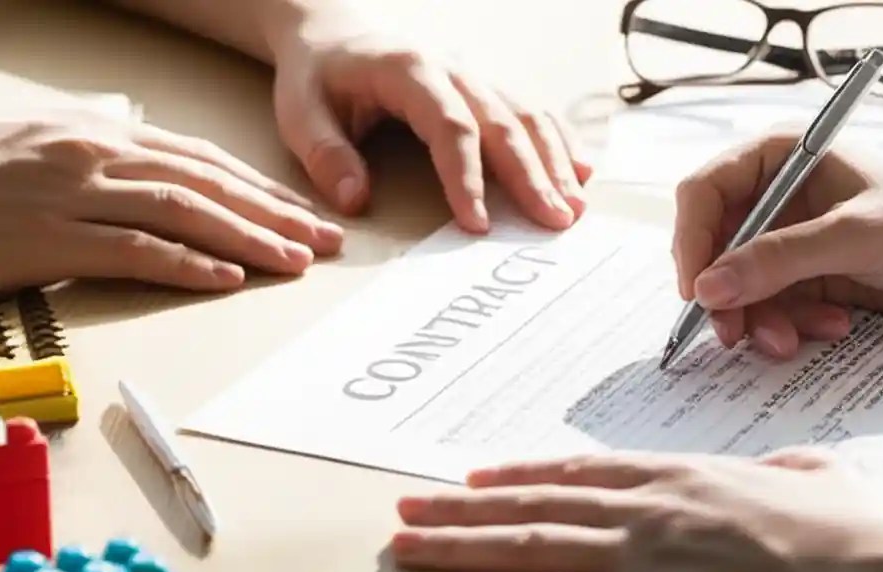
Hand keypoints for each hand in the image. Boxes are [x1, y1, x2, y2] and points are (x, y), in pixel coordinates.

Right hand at [0, 107, 341, 292]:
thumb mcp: (47, 150)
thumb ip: (105, 159)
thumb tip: (160, 173)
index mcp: (100, 134)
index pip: (202, 159)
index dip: (261, 188)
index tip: (305, 212)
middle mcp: (94, 155)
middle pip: (206, 182)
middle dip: (274, 213)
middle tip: (326, 240)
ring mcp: (71, 193)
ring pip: (183, 212)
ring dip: (247, 239)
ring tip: (294, 261)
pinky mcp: (48, 236)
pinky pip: (132, 249)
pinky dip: (185, 264)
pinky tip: (227, 280)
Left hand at [270, 13, 590, 232]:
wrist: (335, 34)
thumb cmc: (320, 77)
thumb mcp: (301, 112)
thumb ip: (326, 154)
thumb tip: (356, 200)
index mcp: (409, 70)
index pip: (449, 127)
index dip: (467, 177)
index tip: (478, 225)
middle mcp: (454, 69)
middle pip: (504, 124)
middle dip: (533, 176)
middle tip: (555, 221)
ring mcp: (478, 75)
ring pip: (529, 116)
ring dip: (557, 162)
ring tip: (576, 206)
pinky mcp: (490, 87)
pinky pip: (534, 112)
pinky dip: (560, 143)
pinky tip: (581, 174)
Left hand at [392, 449, 882, 571]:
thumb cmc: (864, 534)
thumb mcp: (822, 478)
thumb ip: (788, 470)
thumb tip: (788, 471)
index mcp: (688, 475)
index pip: (584, 471)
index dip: (522, 474)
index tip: (479, 474)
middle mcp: (649, 506)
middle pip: (535, 503)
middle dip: (465, 506)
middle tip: (409, 504)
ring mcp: (641, 554)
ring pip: (524, 544)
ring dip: (456, 544)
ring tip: (404, 542)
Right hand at [673, 134, 882, 359]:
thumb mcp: (856, 237)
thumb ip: (779, 260)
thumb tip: (707, 288)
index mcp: (784, 156)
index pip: (705, 193)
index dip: (692, 242)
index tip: (697, 291)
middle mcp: (783, 195)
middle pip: (716, 247)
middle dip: (727, 294)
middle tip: (735, 335)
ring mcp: (798, 239)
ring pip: (744, 286)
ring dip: (763, 319)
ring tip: (794, 341)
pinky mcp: (817, 277)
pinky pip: (777, 307)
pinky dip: (794, 325)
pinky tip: (835, 326)